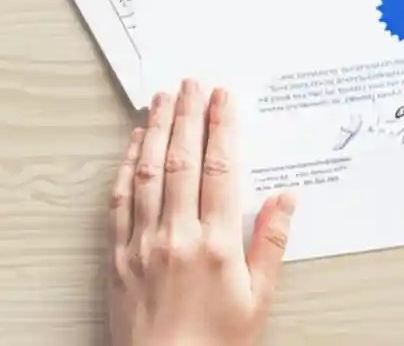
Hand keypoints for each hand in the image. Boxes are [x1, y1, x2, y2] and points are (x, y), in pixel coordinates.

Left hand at [108, 80, 295, 345]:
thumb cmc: (214, 345)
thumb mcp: (259, 299)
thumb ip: (270, 244)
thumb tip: (286, 199)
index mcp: (215, 244)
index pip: (220, 169)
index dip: (221, 127)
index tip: (224, 99)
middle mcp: (176, 236)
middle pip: (183, 160)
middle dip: (188, 116)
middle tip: (193, 83)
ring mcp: (142, 243)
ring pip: (148, 172)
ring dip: (156, 130)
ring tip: (162, 99)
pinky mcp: (117, 255)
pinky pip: (120, 200)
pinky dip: (127, 166)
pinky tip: (135, 144)